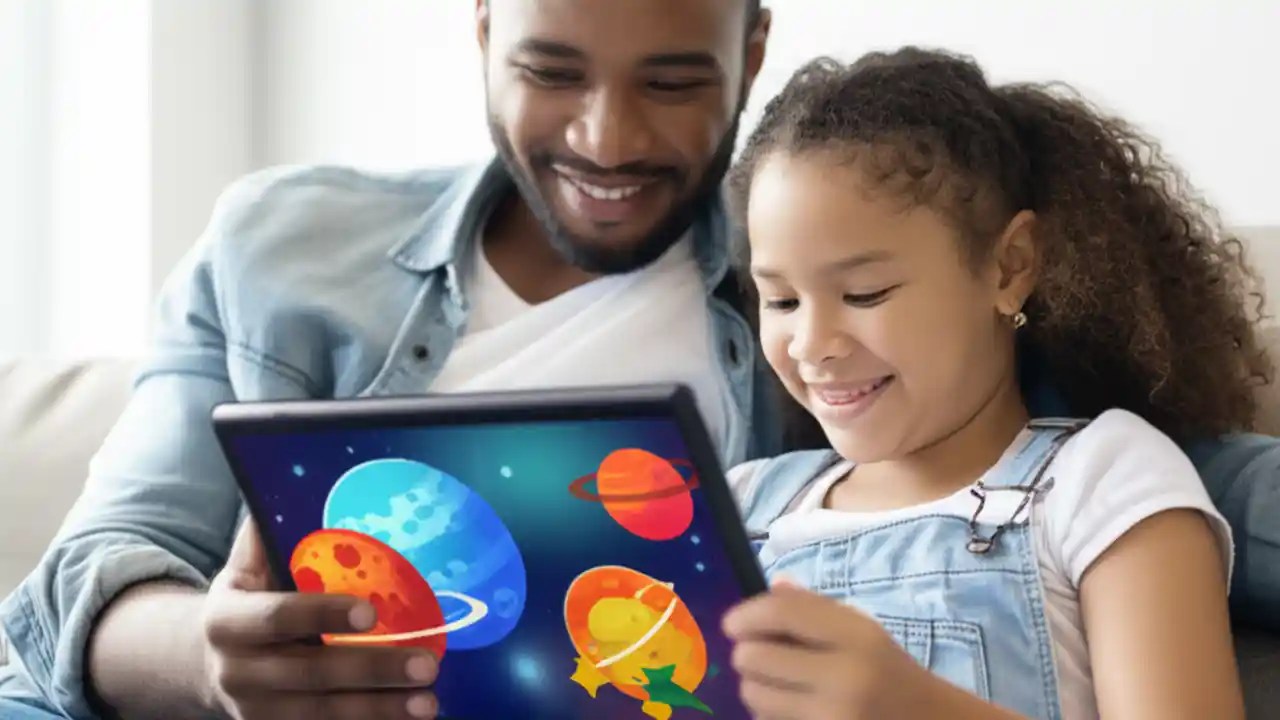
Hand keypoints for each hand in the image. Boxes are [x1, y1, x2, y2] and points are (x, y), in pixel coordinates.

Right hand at [200, 517, 440, 719]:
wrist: (201, 666)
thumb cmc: (244, 603)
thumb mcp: (243, 569)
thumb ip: (266, 535)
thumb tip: (292, 481)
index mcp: (227, 622)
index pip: (278, 617)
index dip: (323, 614)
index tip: (371, 610)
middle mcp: (237, 672)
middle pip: (311, 675)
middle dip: (372, 670)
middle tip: (426, 664)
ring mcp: (255, 712)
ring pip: (323, 715)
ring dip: (379, 710)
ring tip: (428, 702)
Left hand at [722, 580, 928, 719]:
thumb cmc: (888, 671)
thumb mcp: (862, 631)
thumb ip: (814, 609)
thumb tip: (773, 587)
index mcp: (857, 636)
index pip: (781, 612)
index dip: (746, 615)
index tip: (733, 623)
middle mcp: (845, 678)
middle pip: (755, 656)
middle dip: (747, 653)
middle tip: (757, 654)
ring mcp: (833, 718)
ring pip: (754, 695)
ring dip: (754, 685)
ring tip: (776, 682)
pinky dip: (768, 712)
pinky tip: (789, 706)